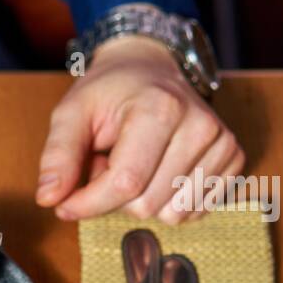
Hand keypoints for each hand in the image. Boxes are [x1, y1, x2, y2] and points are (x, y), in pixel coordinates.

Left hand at [35, 34, 243, 223]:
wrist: (151, 69)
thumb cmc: (110, 92)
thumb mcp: (72, 113)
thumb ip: (58, 156)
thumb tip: (49, 199)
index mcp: (160, 109)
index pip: (125, 183)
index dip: (88, 204)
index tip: (65, 205)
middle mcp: (200, 125)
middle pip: (146, 205)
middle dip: (115, 196)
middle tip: (108, 163)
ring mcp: (222, 143)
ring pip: (171, 214)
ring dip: (141, 200)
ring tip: (134, 164)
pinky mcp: (233, 159)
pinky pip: (193, 211)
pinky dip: (168, 201)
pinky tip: (159, 171)